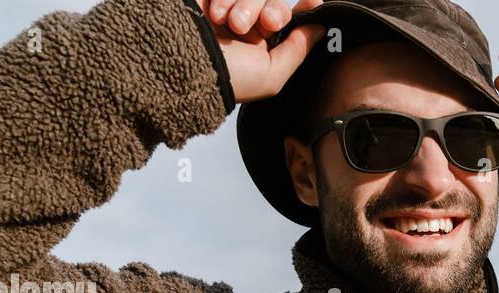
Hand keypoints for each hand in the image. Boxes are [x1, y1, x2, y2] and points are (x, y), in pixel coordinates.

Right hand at [194, 0, 326, 102]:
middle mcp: (245, 28)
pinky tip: (216, 13)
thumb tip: (319, 29)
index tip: (313, 1)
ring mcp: (225, 9)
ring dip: (246, 5)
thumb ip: (297, 52)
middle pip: (273, 3)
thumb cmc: (224, 79)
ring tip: (231, 23)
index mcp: (262, 49)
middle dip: (273, 11)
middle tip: (265, 23)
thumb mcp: (271, 76)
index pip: (288, 21)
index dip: (303, 10)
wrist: (178, 63)